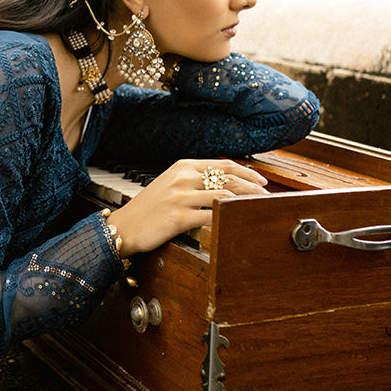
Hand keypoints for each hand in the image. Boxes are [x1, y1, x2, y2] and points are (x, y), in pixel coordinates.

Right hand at [108, 158, 267, 255]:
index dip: (247, 173)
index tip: (261, 181)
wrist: (124, 226)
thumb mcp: (170, 184)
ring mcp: (180, 197)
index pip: (223, 165)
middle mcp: (183, 178)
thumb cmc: (149, 208)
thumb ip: (194, 179)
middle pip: (228, 178)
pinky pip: (211, 215)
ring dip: (246, 202)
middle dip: (253, 187)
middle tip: (267, 196)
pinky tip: (238, 221)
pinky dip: (228, 217)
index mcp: (183, 167)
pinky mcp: (178, 217)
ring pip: (224, 195)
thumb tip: (224, 182)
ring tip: (257, 209)